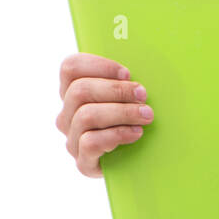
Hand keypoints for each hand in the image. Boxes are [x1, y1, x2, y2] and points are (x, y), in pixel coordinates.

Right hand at [56, 52, 151, 177]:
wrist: (143, 159)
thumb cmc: (138, 118)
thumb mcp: (132, 94)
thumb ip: (128, 78)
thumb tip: (149, 57)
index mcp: (74, 91)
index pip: (70, 67)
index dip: (98, 65)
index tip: (127, 72)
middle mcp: (68, 114)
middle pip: (79, 90)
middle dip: (117, 90)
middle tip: (144, 95)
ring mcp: (72, 138)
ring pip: (86, 116)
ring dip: (122, 112)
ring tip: (146, 116)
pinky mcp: (83, 161)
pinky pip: (90, 142)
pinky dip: (117, 134)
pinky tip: (135, 133)